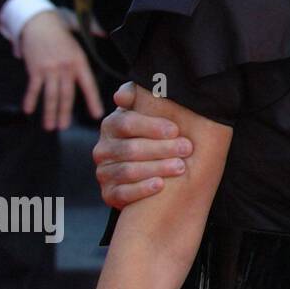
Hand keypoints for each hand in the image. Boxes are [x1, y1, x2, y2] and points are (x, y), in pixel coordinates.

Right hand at [20, 10, 103, 130]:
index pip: (88, 84)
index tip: (97, 114)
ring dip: (49, 112)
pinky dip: (31, 99)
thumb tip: (105, 33)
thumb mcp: (79, 29)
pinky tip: (28, 110)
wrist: (37, 20)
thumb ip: (94, 31)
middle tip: (65, 127)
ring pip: (51, 94)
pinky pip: (33, 87)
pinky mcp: (35, 68)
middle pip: (67, 94)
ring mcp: (49, 69)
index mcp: (79, 61)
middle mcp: (66, 67)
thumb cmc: (59, 26)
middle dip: (65, 112)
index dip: (92, 100)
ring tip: (50, 126)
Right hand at [92, 82, 192, 208]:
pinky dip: (142, 189)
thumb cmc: (154, 135)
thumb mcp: (149, 113)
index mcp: (112, 126)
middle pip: (130, 149)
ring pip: (128, 171)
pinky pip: (123, 193)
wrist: (150, 169)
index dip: (152, 126)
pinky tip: (160, 185)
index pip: (127, 123)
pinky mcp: (108, 193)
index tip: (175, 129)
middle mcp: (103, 149)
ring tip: (180, 167)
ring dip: (157, 168)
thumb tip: (122, 95)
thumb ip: (140, 97)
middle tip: (187, 148)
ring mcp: (104, 172)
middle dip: (161, 148)